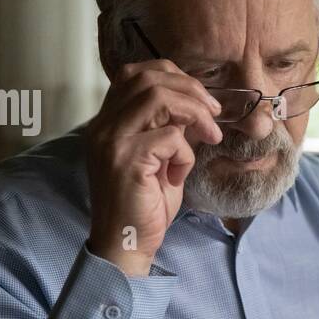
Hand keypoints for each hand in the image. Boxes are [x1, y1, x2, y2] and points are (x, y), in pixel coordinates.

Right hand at [86, 59, 222, 276]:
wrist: (126, 244)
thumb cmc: (144, 205)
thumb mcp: (159, 158)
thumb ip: (168, 129)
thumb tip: (197, 107)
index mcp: (108, 122)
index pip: (136, 74)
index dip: (174, 77)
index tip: (201, 101)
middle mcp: (104, 126)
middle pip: (148, 77)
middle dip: (190, 89)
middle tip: (214, 114)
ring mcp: (111, 141)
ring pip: (157, 96)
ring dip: (194, 111)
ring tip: (210, 134)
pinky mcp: (126, 160)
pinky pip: (170, 137)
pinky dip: (185, 152)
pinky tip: (180, 174)